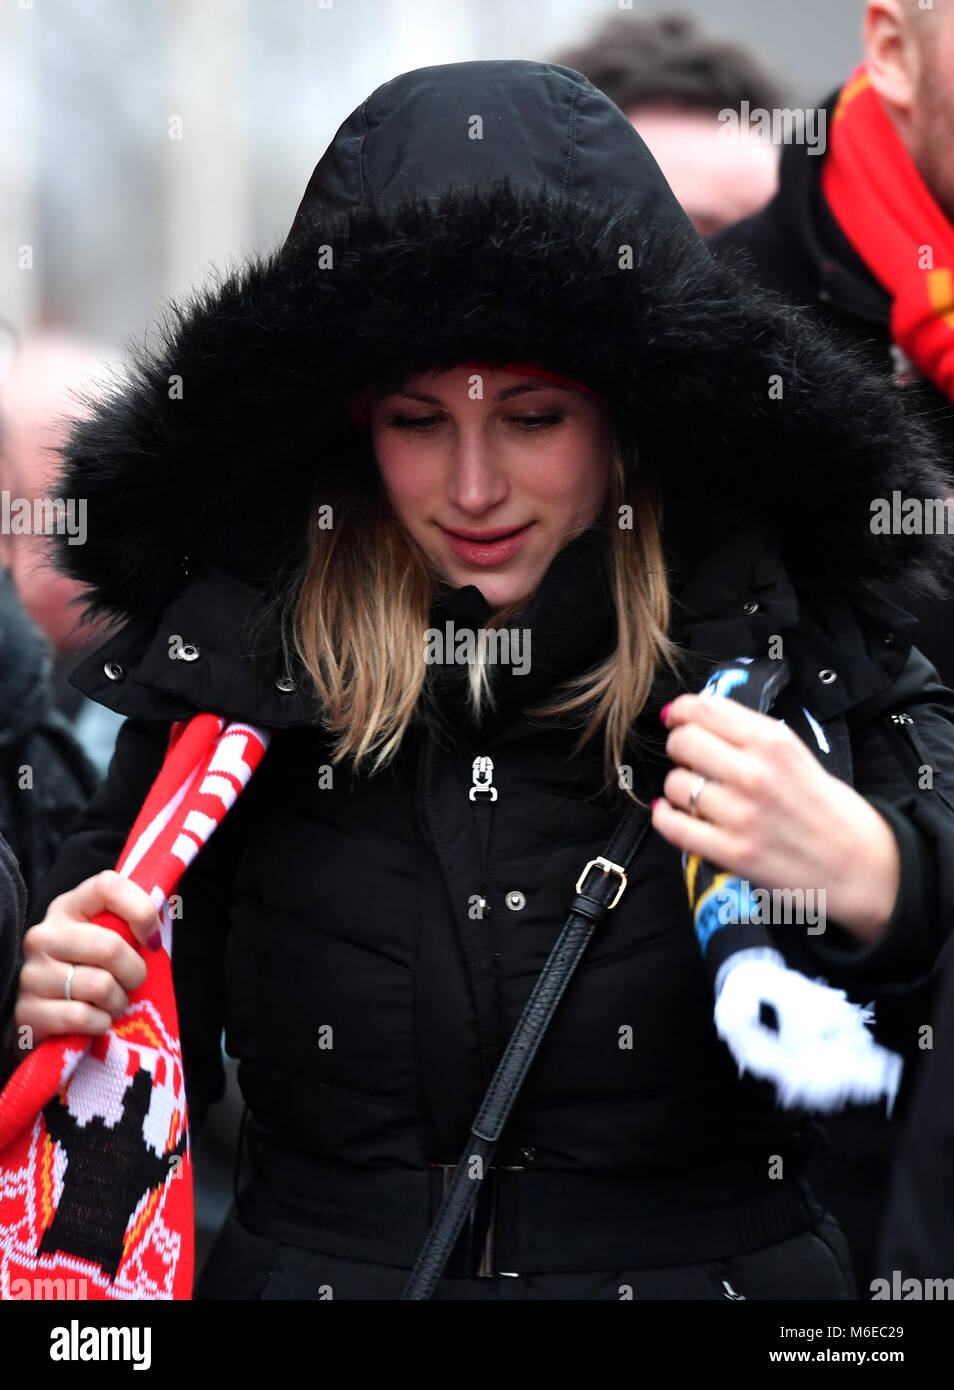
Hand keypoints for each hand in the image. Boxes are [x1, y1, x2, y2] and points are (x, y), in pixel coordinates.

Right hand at [10, 871, 161, 1059]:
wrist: (49, 1018)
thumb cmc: (92, 972)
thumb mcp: (111, 941)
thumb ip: (131, 927)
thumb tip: (157, 932)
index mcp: (68, 908)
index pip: (107, 886)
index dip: (141, 911)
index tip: (152, 940)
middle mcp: (44, 935)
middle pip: (109, 946)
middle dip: (134, 972)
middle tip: (132, 982)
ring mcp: (32, 973)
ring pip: (100, 986)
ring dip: (117, 1002)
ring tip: (111, 1002)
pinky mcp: (27, 1011)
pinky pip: (83, 1017)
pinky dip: (100, 1023)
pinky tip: (94, 1019)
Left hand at [652, 694, 901, 942]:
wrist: (860, 864)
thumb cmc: (825, 807)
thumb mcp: (795, 753)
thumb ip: (748, 735)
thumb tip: (691, 717)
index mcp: (773, 741)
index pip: (704, 709)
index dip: (680, 711)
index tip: (675, 719)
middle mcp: (755, 773)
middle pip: (682, 742)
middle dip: (679, 748)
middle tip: (690, 761)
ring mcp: (742, 814)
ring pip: (675, 785)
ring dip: (678, 789)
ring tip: (697, 795)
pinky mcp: (733, 852)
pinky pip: (674, 827)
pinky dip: (665, 819)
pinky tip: (671, 815)